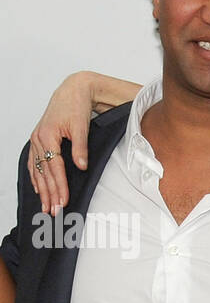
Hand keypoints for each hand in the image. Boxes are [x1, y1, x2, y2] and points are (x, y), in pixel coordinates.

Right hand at [27, 71, 104, 212]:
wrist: (72, 91)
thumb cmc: (76, 107)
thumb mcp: (81, 126)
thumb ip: (80, 148)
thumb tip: (81, 166)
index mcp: (48, 135)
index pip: (55, 167)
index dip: (59, 186)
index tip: (63, 201)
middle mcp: (38, 139)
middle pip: (44, 172)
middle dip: (49, 193)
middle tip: (54, 211)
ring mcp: (36, 140)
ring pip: (37, 170)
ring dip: (41, 189)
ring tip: (45, 206)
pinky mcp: (39, 140)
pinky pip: (34, 163)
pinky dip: (36, 177)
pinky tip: (38, 189)